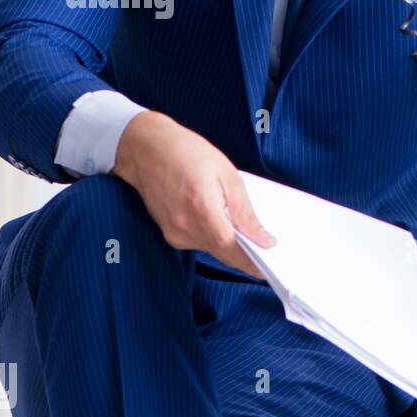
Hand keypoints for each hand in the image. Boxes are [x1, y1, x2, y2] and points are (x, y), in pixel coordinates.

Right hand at [112, 110, 274, 277]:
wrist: (146, 149)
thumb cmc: (189, 154)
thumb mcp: (227, 175)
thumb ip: (245, 211)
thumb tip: (263, 240)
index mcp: (201, 208)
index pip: (230, 247)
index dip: (251, 261)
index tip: (270, 267)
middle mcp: (183, 226)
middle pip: (222, 253)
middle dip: (245, 257)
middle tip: (267, 252)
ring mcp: (173, 233)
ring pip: (211, 250)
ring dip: (230, 247)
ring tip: (248, 233)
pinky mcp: (169, 234)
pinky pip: (199, 244)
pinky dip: (215, 239)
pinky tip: (224, 225)